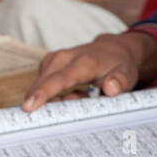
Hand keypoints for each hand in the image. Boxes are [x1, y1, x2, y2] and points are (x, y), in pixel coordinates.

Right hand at [22, 32, 156, 110]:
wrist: (114, 49)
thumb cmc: (119, 65)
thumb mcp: (127, 75)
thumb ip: (120, 83)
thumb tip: (110, 89)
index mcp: (83, 62)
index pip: (59, 80)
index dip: (43, 93)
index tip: (28, 107)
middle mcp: (64, 58)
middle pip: (43, 83)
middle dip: (47, 102)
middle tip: (74, 106)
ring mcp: (54, 59)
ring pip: (42, 85)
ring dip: (55, 98)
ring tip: (83, 95)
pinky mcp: (49, 62)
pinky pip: (44, 83)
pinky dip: (54, 93)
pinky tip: (74, 92)